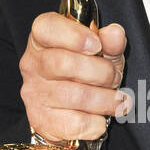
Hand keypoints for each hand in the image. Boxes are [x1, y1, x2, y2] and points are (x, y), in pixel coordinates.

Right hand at [18, 14, 127, 143]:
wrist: (70, 113)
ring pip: (76, 95)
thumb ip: (109, 42)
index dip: (74, 35)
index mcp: (43, 39)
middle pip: (64, 63)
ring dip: (105, 100)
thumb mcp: (102, 54)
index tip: (97, 45)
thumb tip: (114, 34)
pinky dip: (97, 122)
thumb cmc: (85, 76)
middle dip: (101, 71)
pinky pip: (77, 122)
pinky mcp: (41, 120)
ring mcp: (34, 93)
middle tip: (115, 78)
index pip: (46, 27)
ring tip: (116, 100)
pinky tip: (99, 118)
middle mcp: (33, 64)